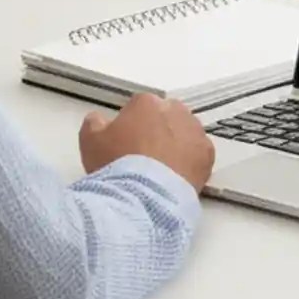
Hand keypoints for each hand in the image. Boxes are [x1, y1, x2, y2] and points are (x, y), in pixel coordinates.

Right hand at [78, 94, 215, 191]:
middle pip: (166, 116)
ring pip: (185, 133)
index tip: (127, 143)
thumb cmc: (116, 164)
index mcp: (146, 103)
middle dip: (158, 131)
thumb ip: (94, 124)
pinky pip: (198, 153)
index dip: (132, 125)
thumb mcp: (90, 141)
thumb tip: (98, 119)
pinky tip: (177, 176)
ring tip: (162, 169)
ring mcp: (194, 131)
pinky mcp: (207, 154)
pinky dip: (190, 161)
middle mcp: (175, 111)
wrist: (144, 195)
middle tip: (146, 156)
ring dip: (176, 144)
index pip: (140, 106)